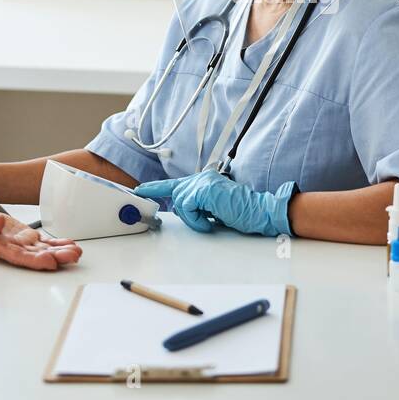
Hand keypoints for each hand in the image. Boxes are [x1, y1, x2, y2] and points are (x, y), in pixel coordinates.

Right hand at [0, 204, 82, 270]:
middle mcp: (13, 248)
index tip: (50, 261)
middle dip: (55, 257)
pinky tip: (69, 245)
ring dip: (60, 252)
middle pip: (36, 256)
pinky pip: (44, 243)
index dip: (35, 260)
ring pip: (43, 250)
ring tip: (76, 252)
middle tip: (72, 256)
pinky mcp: (26, 238)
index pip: (19, 256)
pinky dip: (57, 244)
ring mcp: (21, 244)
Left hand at [134, 169, 295, 236]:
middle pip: (176, 197)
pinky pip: (187, 207)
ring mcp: (203, 181)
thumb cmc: (240, 213)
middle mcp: (202, 177)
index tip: (139, 190)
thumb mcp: (213, 209)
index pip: (174, 184)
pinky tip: (211, 220)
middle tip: (203, 222)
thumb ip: (197, 206)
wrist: (259, 211)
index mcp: (203, 181)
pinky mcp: (204, 189)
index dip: (155, 188)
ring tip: (212, 220)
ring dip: (194, 218)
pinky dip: (197, 220)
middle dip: (187, 214)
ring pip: (180, 203)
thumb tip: (181, 211)